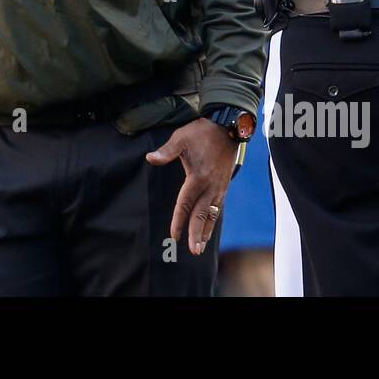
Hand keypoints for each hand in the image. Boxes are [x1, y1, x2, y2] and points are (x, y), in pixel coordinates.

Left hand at [145, 117, 238, 255]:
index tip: (174, 235)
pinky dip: (213, 220)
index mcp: (198, 177)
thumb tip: (150, 158)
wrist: (227, 127)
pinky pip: (218, 207)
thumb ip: (167, 152)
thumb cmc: (201, 132)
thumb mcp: (181, 138)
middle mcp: (210, 186)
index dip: (179, 220)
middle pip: (202, 215)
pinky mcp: (223, 185)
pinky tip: (209, 228)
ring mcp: (219, 187)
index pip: (186, 203)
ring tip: (201, 246)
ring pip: (212, 214)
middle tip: (194, 251)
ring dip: (206, 231)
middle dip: (197, 234)